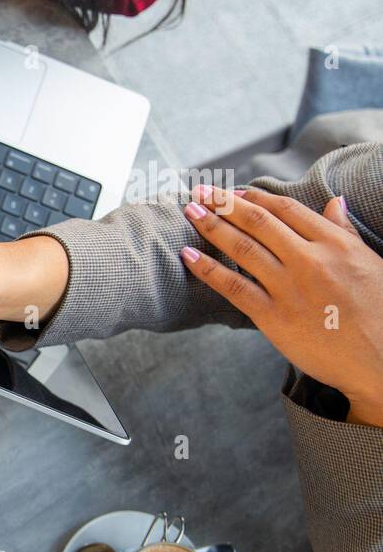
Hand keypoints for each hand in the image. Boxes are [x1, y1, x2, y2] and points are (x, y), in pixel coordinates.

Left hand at [181, 185, 382, 426]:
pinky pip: (234, 287)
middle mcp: (310, 260)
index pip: (287, 210)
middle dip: (225, 203)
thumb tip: (335, 202)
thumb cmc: (380, 312)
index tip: (234, 192)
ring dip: (212, 227)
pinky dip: (208, 269)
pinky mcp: (274, 317)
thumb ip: (345, 232)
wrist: (380, 360)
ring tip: (190, 211)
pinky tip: (188, 255)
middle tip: (200, 191)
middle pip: (259, 222)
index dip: (256, 197)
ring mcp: (290, 288)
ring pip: (243, 249)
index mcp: (336, 244)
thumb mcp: (371, 262)